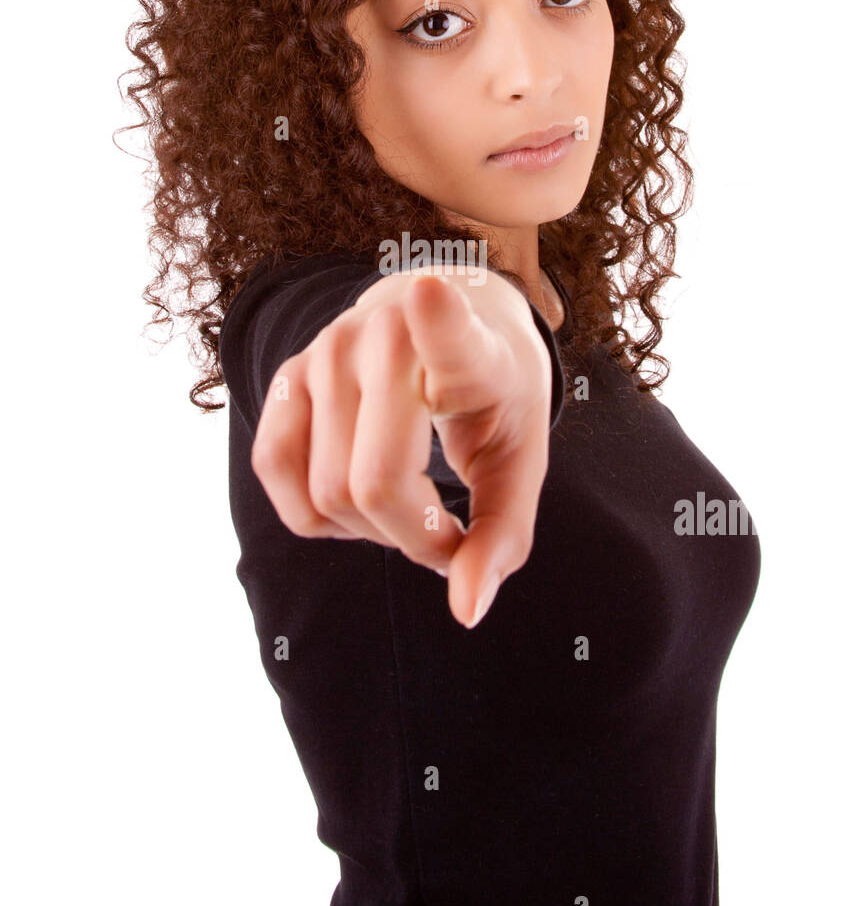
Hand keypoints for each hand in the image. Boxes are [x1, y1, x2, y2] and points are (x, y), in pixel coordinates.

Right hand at [251, 270, 552, 627]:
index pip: (448, 331)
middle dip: (417, 540)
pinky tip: (358, 495)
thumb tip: (465, 614)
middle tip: (449, 535)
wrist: (446, 315)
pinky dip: (317, 515)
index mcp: (467, 347)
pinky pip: (275, 472)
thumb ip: (502, 538)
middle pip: (375, 485)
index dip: (438, 319)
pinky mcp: (286, 373)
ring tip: (411, 507)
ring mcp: (326, 350)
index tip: (432, 291)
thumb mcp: (520, 462)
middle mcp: (387, 335)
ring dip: (372, 532)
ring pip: (326, 494)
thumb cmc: (493, 397)